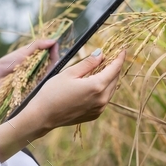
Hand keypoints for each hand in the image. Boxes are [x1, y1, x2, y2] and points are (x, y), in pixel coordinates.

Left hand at [0, 38, 58, 96]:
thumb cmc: (5, 65)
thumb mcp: (21, 53)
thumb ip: (36, 46)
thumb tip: (52, 40)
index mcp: (36, 62)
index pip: (50, 56)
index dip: (53, 50)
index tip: (55, 43)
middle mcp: (39, 72)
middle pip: (52, 65)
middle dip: (54, 57)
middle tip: (53, 49)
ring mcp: (37, 83)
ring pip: (49, 75)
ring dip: (48, 66)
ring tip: (47, 59)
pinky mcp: (34, 92)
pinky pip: (42, 85)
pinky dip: (42, 78)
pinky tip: (42, 72)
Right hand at [0, 48, 125, 162]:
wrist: (42, 116)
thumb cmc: (52, 92)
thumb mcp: (69, 73)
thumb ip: (87, 63)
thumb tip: (101, 54)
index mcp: (96, 86)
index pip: (114, 68)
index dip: (119, 57)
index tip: (122, 49)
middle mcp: (102, 99)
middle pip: (115, 79)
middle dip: (114, 66)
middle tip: (111, 55)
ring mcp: (99, 109)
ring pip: (111, 89)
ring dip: (109, 77)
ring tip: (103, 67)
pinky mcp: (94, 115)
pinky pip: (104, 98)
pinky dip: (103, 88)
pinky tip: (95, 82)